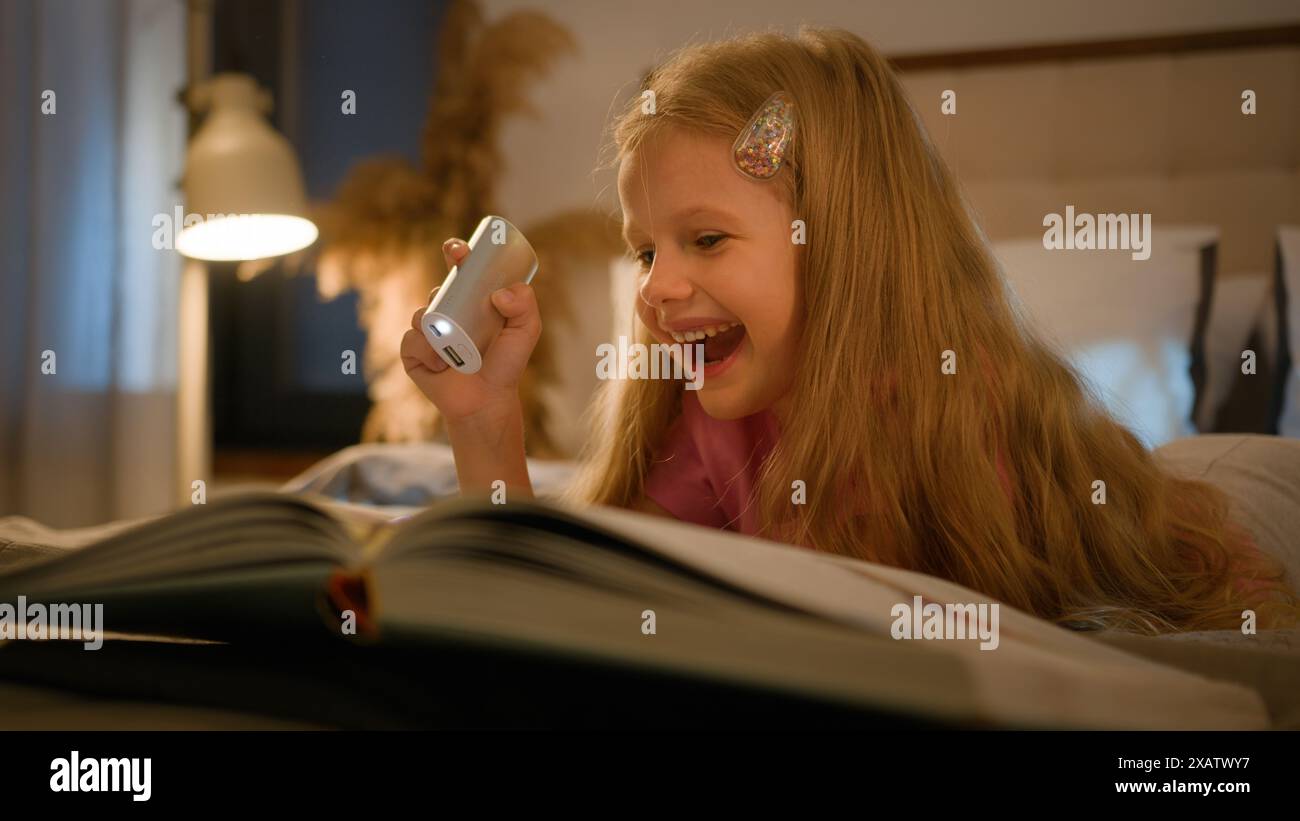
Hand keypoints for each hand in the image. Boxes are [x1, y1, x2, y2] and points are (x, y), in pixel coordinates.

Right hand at [400, 237, 541, 423]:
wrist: (486, 401)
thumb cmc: (506, 365)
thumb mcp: (525, 331)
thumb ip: (525, 306)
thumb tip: (500, 293)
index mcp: (471, 303)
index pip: (461, 272)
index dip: (456, 254)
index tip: (459, 250)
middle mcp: (448, 314)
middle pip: (437, 290)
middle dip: (440, 287)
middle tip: (448, 293)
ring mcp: (428, 334)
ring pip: (421, 314)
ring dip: (433, 323)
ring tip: (454, 346)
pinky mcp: (413, 354)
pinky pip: (411, 341)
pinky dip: (425, 350)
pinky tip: (440, 365)